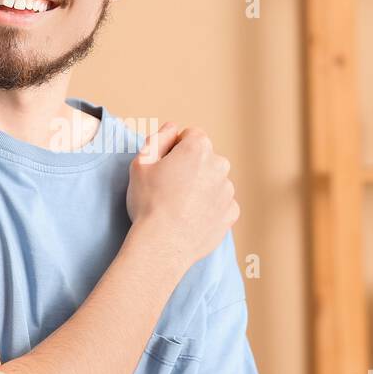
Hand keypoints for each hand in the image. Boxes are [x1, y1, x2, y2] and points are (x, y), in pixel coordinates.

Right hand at [126, 121, 238, 268]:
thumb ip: (158, 138)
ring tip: (179, 206)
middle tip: (169, 188)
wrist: (162, 244)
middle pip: (204, 158)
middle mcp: (219, 165)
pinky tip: (190, 218)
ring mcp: (227, 191)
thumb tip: (173, 129)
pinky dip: (209, 208)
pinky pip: (220, 204)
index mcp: (198, 148)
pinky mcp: (231, 213)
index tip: (163, 167)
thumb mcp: (141, 163)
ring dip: (201, 188)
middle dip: (191, 167)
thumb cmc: (148, 202)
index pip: (190, 136)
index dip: (174, 149)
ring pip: (213, 181)